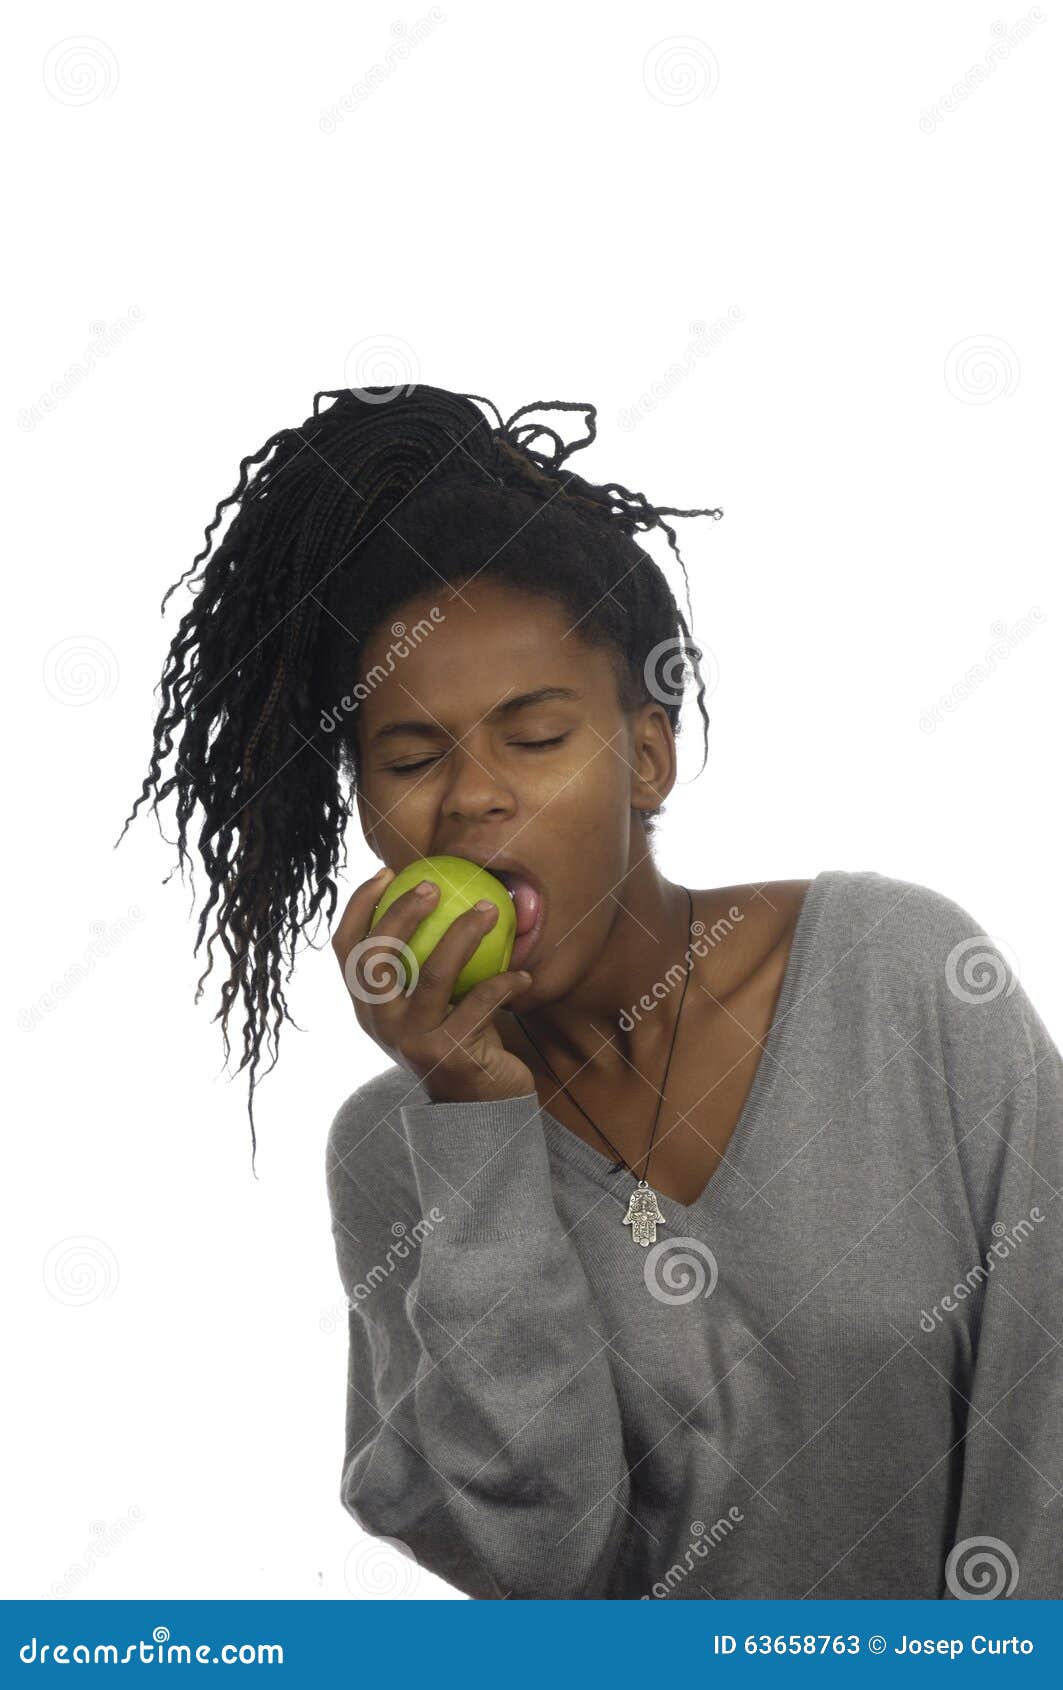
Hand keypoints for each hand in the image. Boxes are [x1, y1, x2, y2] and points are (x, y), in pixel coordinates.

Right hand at [332, 867, 536, 1104]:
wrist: (475, 1106)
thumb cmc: (456, 1036)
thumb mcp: (429, 1001)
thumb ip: (422, 960)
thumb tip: (435, 890)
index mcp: (366, 1004)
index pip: (347, 949)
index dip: (360, 906)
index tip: (389, 873)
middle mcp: (378, 1022)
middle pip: (377, 956)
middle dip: (404, 912)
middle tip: (436, 887)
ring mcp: (410, 1040)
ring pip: (433, 975)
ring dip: (465, 934)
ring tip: (490, 910)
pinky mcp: (447, 1055)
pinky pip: (481, 1005)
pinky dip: (505, 983)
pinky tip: (524, 974)